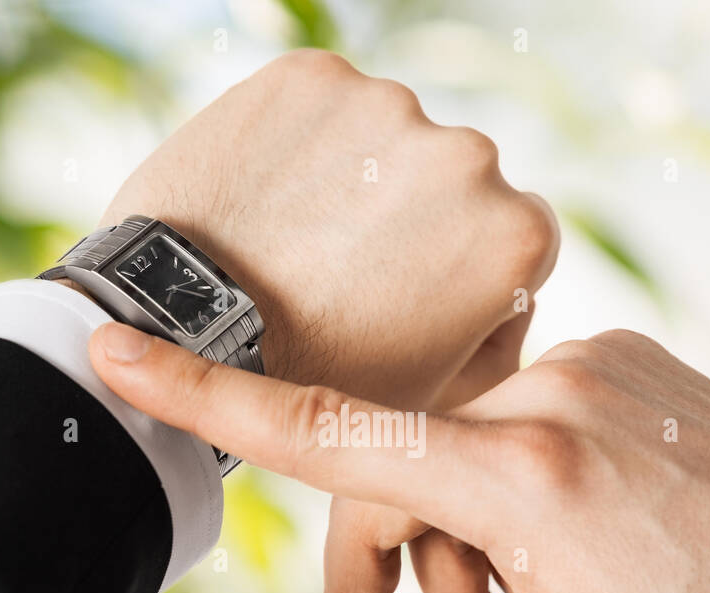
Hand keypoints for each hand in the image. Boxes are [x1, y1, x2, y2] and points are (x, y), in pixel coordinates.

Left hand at [95, 49, 557, 408]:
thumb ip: (499, 345)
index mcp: (516, 234)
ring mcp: (388, 106)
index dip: (460, 264)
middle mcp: (470, 154)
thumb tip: (512, 303)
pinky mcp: (313, 76)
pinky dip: (295, 142)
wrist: (192, 330)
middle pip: (451, 178)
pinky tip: (264, 199)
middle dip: (411, 214)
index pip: (514, 231)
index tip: (410, 288)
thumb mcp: (435, 399)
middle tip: (345, 269)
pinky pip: (316, 108)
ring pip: (383, 137)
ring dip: (354, 173)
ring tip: (294, 238)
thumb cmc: (317, 381)